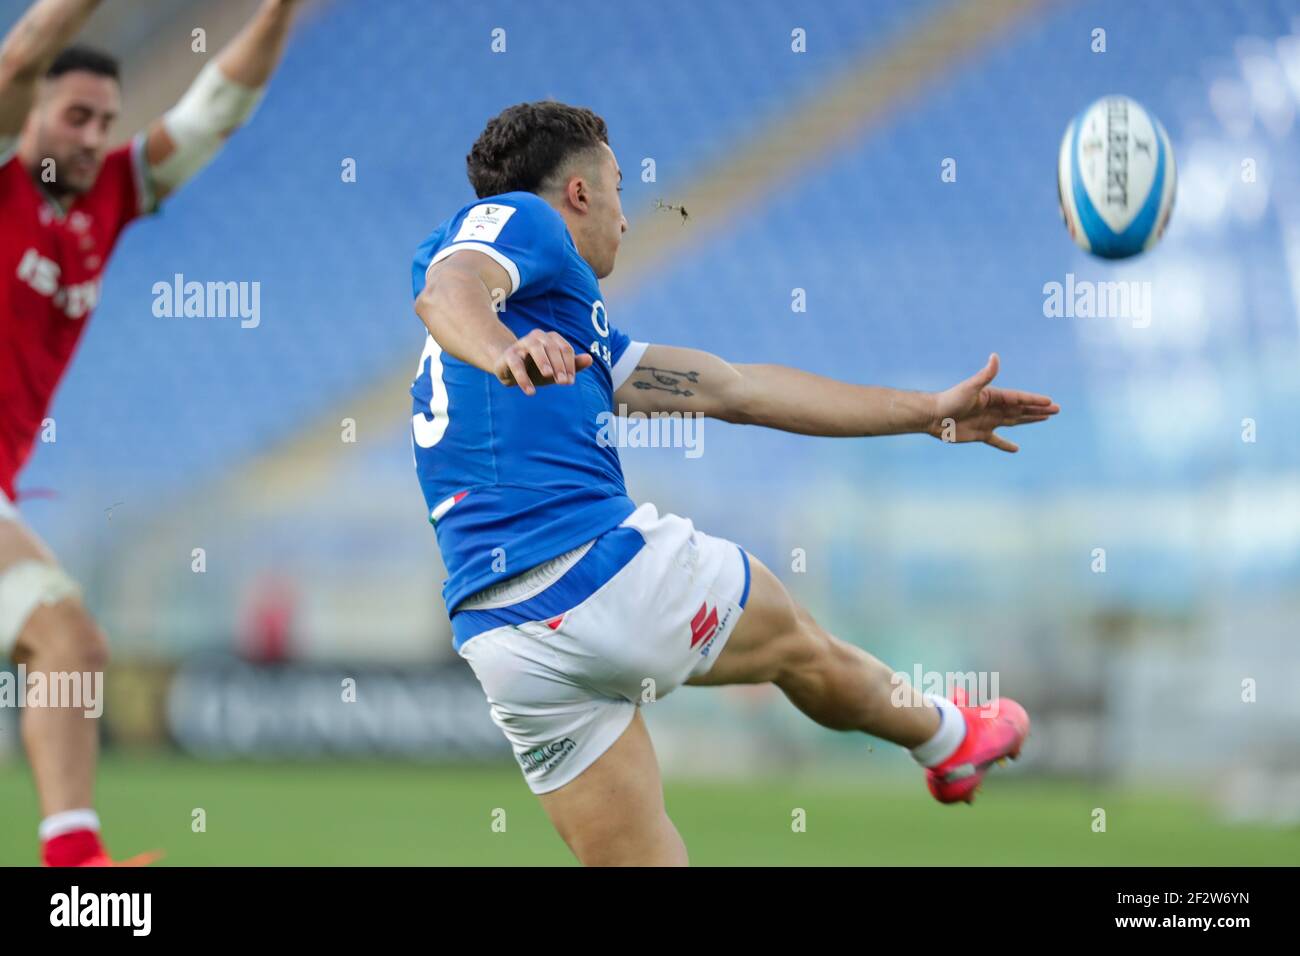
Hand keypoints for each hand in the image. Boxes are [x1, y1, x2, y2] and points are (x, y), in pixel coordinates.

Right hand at [493, 329, 593, 395]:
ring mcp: (521, 344)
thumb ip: (573, 365)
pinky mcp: (508, 355)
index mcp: (550, 338)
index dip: (570, 365)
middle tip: (564, 382)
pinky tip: (531, 392)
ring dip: (543, 361)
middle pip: (552, 347)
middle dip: (559, 365)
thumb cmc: (536, 368)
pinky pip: (516, 364)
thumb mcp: (555, 369)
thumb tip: (590, 359)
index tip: (570, 382)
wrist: (508, 368)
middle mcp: (537, 337)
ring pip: (535, 348)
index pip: (565, 349)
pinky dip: (523, 378)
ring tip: (549, 376)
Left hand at [929, 353, 1058, 452]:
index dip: (1035, 400)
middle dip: (1038, 409)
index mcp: (993, 397)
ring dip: (1029, 420)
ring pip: (1014, 421)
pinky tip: (1016, 449)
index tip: (1051, 402)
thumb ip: (985, 374)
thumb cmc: (950, 400)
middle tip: (1057, 410)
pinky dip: (1005, 445)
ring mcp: (988, 422)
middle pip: (1021, 409)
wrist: (933, 416)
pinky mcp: (980, 434)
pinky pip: (996, 440)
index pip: (1019, 398)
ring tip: (1045, 419)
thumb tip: (995, 356)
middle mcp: (993, 408)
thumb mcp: (970, 387)